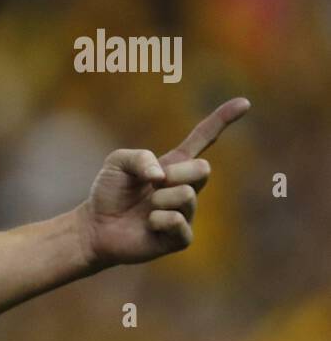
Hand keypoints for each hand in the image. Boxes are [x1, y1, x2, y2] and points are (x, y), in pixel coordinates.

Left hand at [76, 97, 250, 268]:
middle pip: (203, 169)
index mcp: (174, 165)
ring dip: (158, 199)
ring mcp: (186, 213)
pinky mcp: (180, 238)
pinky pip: (179, 222)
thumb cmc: (109, 194)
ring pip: (187, 195)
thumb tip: (161, 176)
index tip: (244, 102)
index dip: (222, 120)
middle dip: (176, 174)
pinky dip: (158, 220)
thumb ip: (139, 157)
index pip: (203, 140)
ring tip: (144, 208)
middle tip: (152, 185)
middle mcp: (185, 188)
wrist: (95, 228)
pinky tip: (148, 225)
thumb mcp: (117, 163)